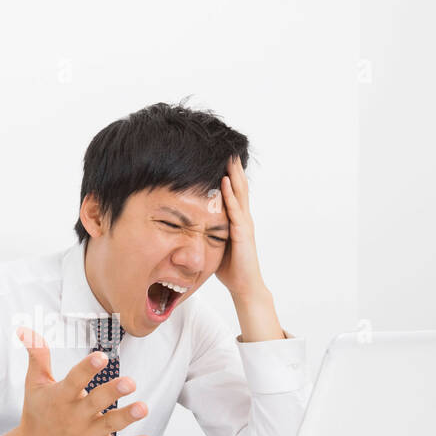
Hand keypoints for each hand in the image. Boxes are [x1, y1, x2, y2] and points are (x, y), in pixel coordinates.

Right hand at [0, 327, 152, 435]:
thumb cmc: (36, 413)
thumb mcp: (34, 384)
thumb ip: (37, 356)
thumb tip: (24, 329)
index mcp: (60, 397)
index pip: (75, 380)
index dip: (87, 368)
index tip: (100, 357)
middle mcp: (74, 416)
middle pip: (96, 401)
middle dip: (113, 392)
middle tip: (130, 382)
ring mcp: (87, 435)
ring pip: (110, 424)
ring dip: (127, 416)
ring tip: (143, 408)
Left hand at [213, 154, 266, 298]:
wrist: (245, 285)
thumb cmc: (230, 267)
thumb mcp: (216, 244)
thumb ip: (209, 232)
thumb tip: (191, 225)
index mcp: (237, 220)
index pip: (234, 192)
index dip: (230, 175)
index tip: (223, 158)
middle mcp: (243, 218)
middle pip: (239, 187)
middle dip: (234, 168)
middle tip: (229, 149)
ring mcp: (244, 224)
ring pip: (240, 194)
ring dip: (234, 174)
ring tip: (229, 157)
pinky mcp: (242, 233)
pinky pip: (235, 210)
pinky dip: (230, 195)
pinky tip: (225, 181)